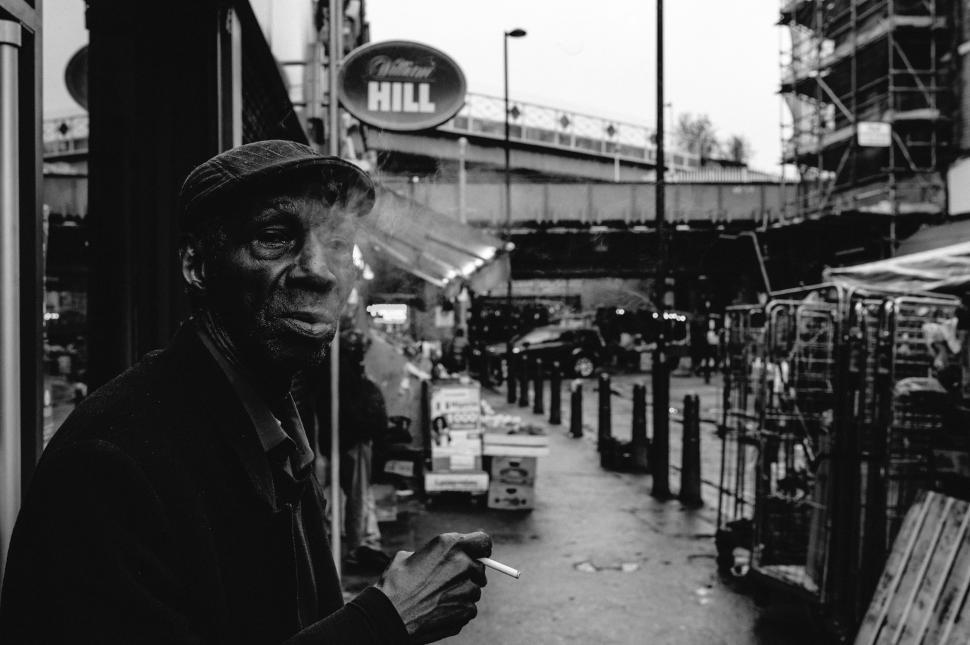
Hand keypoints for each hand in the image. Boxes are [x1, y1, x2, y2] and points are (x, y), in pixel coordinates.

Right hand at [376, 531, 490, 643]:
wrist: (389, 616)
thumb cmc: (394, 585)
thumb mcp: (408, 556)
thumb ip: (431, 554)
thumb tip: (439, 558)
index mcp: (449, 544)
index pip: (483, 541)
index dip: (480, 548)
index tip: (478, 554)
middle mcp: (463, 563)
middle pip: (479, 567)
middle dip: (469, 573)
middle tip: (449, 581)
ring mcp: (467, 588)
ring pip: (474, 589)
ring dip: (462, 592)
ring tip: (438, 598)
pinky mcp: (467, 610)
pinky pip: (469, 608)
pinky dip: (458, 610)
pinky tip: (439, 611)